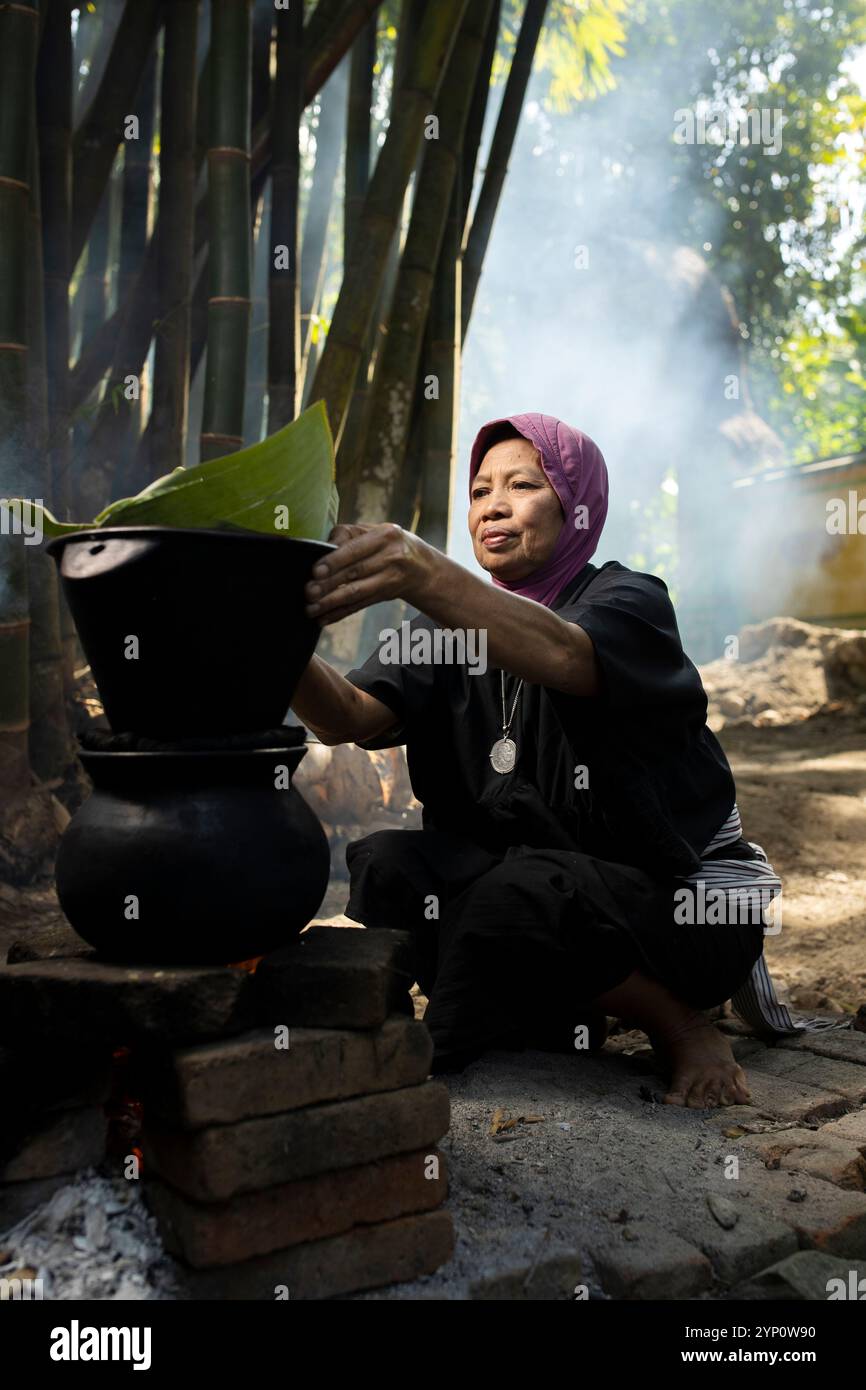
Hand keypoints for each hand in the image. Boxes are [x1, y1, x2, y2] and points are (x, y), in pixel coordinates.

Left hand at [304, 522, 436, 624]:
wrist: (422, 566)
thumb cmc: (388, 543)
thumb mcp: (375, 530)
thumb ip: (348, 535)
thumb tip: (323, 548)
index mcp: (386, 535)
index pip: (356, 549)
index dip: (335, 561)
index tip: (316, 571)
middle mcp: (392, 557)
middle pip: (355, 572)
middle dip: (329, 584)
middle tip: (308, 592)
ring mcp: (390, 579)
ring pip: (357, 592)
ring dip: (332, 602)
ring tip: (311, 609)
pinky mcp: (385, 596)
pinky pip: (359, 605)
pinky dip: (340, 613)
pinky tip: (323, 619)